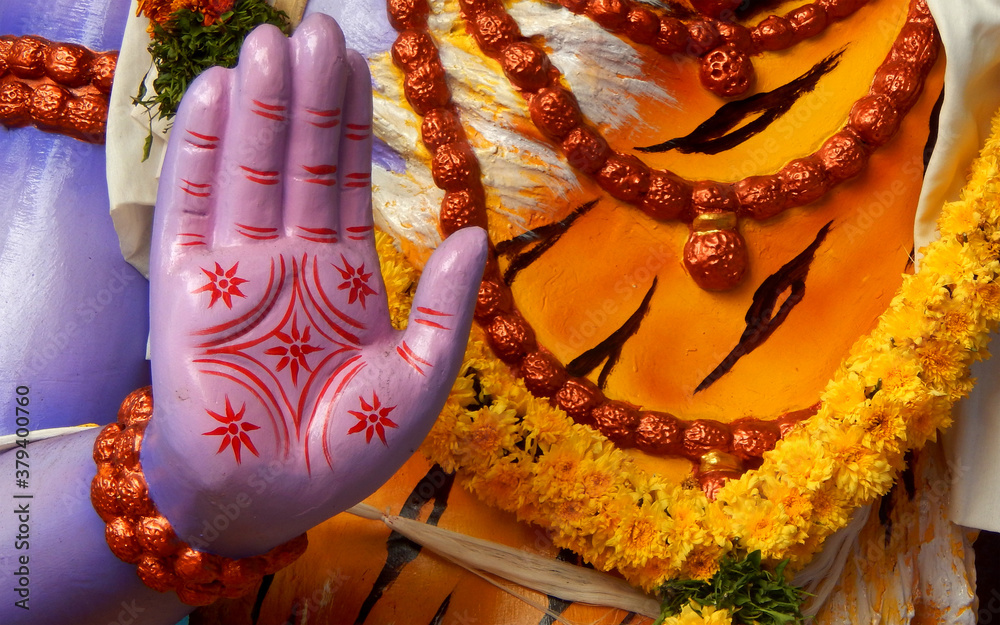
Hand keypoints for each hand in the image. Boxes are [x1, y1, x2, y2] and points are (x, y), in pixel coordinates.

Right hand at [141, 14, 486, 556]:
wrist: (268, 500)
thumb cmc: (344, 449)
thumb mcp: (417, 379)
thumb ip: (444, 307)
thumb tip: (474, 233)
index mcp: (344, 274)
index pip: (348, 180)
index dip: (352, 123)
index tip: (358, 62)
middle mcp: (290, 260)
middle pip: (299, 160)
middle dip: (307, 96)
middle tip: (315, 26)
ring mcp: (236, 269)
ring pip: (249, 170)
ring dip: (258, 107)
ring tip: (269, 41)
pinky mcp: (185, 289)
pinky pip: (191, 208)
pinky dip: (203, 152)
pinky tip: (215, 97)